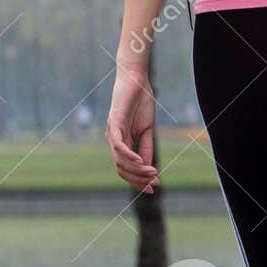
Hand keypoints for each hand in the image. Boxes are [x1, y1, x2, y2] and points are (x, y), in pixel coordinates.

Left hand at [105, 67, 159, 193]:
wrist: (136, 80)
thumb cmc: (141, 102)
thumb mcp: (147, 129)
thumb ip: (145, 147)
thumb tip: (148, 167)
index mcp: (122, 143)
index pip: (126, 168)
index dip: (139, 180)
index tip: (154, 187)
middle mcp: (114, 141)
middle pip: (122, 169)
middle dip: (138, 179)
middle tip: (154, 184)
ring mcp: (112, 132)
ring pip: (120, 160)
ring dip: (136, 170)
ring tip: (152, 173)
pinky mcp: (114, 122)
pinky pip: (119, 145)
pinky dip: (129, 155)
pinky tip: (140, 161)